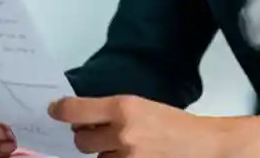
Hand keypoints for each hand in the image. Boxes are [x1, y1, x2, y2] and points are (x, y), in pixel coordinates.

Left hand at [47, 95, 259, 157]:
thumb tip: (78, 116)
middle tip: (96, 134)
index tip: (53, 110)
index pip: (75, 110)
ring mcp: (127, 157)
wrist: (206, 147)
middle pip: (80, 140)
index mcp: (124, 107)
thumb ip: (112, 111)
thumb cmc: (174, 124)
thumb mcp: (142, 107)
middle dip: (85, 137)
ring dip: (103, 154)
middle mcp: (122, 133)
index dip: (60, 110)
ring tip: (123, 148)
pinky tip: (124, 155)